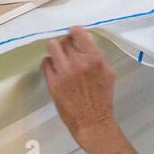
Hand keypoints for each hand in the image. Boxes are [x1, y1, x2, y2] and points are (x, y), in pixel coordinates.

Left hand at [42, 26, 116, 146]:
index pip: (78, 33)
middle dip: (65, 43)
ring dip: (55, 50)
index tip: (72, 34)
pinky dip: (49, 63)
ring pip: (52, 47)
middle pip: (64, 40)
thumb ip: (97, 56)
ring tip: (58, 56)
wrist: (93, 122)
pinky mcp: (53, 83)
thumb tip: (85, 42)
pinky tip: (54, 68)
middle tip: (66, 49)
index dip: (74, 31)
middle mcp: (78, 63)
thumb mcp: (108, 73)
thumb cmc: (102, 98)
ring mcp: (64, 73)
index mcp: (94, 59)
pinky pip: (45, 63)